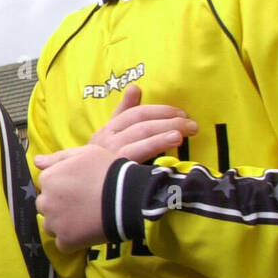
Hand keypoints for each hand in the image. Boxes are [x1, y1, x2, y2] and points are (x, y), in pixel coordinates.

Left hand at [34, 143, 120, 251]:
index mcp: (48, 179)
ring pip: (52, 226)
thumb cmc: (108, 171)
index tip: (80, 189)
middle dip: (60, 206)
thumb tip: (37, 161)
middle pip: (46, 206)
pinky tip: (88, 233)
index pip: (47, 185)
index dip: (63, 187)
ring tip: (86, 219)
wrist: (129, 197)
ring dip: (64, 224)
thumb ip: (58, 157)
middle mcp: (45, 201)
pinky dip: (73, 241)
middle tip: (83, 204)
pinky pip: (63, 244)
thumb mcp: (85, 153)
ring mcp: (54, 223)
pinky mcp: (66, 240)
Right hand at [79, 84, 198, 162]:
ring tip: (188, 130)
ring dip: (168, 128)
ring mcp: (111, 153)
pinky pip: (140, 150)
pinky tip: (174, 140)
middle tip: (192, 124)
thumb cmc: (102, 165)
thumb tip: (135, 87)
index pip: (135, 113)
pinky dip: (158, 142)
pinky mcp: (117, 167)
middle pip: (142, 122)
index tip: (181, 113)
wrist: (85, 190)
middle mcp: (107, 139)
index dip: (160, 110)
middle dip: (170, 119)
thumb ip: (124, 112)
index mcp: (107, 130)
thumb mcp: (110, 137)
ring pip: (143, 132)